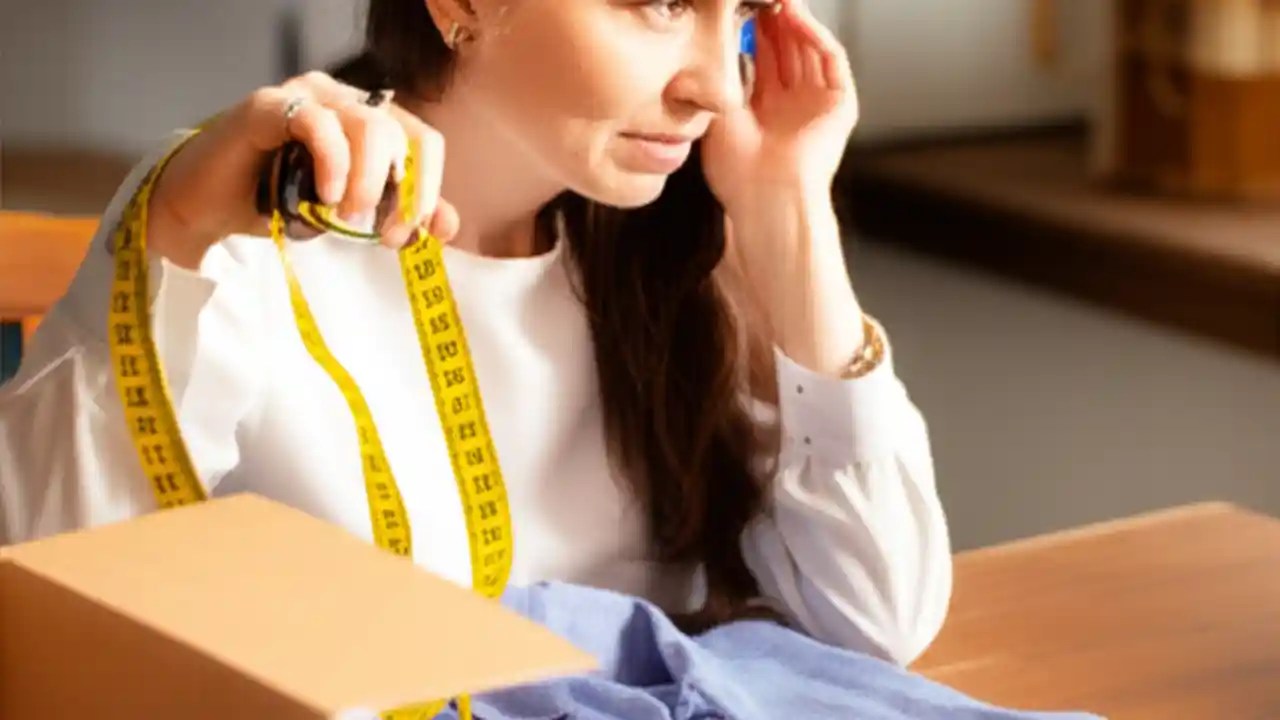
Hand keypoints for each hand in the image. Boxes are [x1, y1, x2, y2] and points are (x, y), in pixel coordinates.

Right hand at [146, 71, 459, 267]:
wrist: (211, 207)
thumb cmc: (279, 203)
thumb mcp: (350, 214)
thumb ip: (398, 214)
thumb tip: (449, 228)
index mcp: (372, 121)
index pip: (424, 142)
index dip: (429, 188)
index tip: (414, 231)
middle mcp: (346, 100)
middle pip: (401, 134)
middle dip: (401, 191)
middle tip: (384, 235)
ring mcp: (309, 96)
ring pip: (368, 124)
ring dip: (369, 179)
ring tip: (350, 216)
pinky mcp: (271, 105)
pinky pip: (318, 123)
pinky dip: (332, 162)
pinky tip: (325, 195)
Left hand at [702, 0, 858, 215]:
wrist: (765, 197)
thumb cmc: (736, 170)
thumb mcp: (720, 110)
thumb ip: (726, 74)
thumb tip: (724, 35)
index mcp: (762, 111)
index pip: (763, 57)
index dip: (753, 30)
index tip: (739, 8)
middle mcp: (790, 105)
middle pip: (787, 49)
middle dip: (775, 20)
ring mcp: (816, 105)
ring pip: (810, 50)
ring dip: (797, 22)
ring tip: (779, 0)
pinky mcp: (839, 107)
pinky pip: (832, 61)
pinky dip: (817, 36)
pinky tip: (798, 19)